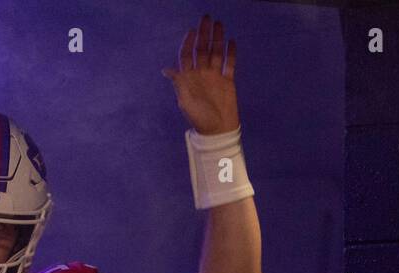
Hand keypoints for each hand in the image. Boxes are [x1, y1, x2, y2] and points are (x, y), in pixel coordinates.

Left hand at [161, 14, 239, 135]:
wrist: (217, 130)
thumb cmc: (198, 117)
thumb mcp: (185, 100)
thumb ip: (178, 83)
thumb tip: (166, 69)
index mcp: (189, 78)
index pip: (187, 55)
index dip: (188, 43)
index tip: (191, 31)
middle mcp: (202, 74)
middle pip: (203, 50)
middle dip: (204, 34)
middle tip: (206, 18)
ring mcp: (215, 76)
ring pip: (216, 53)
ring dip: (217, 39)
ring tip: (219, 24)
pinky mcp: (228, 81)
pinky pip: (230, 64)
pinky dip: (231, 53)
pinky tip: (232, 41)